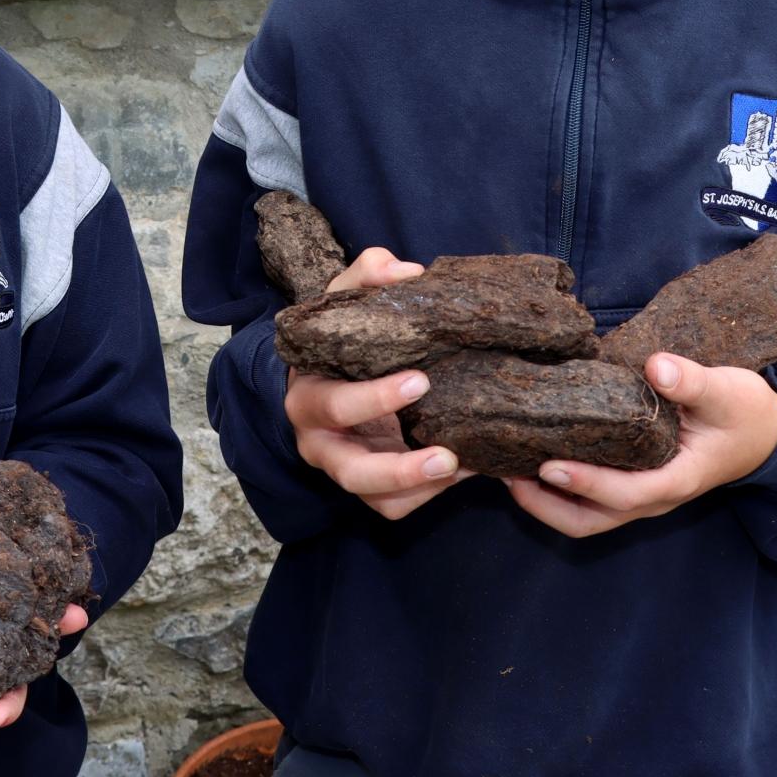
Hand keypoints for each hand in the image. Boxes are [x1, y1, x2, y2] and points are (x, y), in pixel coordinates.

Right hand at [284, 247, 470, 520]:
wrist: (324, 371)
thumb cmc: (338, 336)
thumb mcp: (344, 299)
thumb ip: (368, 275)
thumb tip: (406, 271)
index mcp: (308, 395)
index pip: (333, 404)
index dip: (374, 398)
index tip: (421, 380)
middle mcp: (320, 441)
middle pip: (351, 472)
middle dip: (399, 469)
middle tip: (448, 453)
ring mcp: (345, 467)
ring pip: (376, 498)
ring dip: (421, 489)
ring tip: (464, 466)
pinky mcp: (370, 486)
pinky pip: (396, 505)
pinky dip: (430, 494)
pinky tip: (468, 466)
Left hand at [505, 352, 776, 537]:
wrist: (765, 432)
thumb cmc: (744, 411)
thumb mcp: (726, 391)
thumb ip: (692, 381)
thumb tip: (656, 366)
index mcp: (677, 479)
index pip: (624, 493)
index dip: (585, 484)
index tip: (547, 465)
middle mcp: (655, 497)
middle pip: (593, 521)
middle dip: (545, 505)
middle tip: (505, 472)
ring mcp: (642, 496)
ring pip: (586, 517)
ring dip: (544, 502)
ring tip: (505, 470)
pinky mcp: (633, 484)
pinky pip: (590, 501)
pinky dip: (557, 490)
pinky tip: (530, 457)